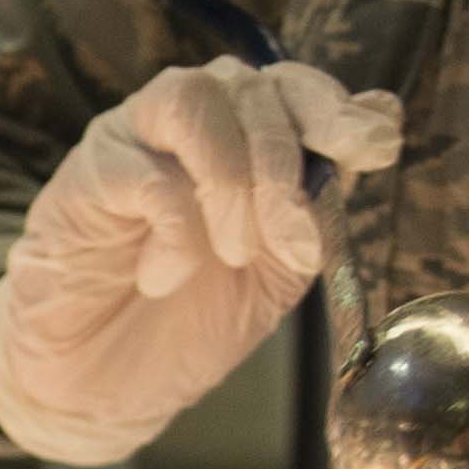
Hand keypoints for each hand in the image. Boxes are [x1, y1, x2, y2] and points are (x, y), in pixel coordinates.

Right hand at [0, 61, 402, 462]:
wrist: (105, 384)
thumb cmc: (191, 320)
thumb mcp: (279, 267)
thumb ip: (321, 199)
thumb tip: (383, 116)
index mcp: (239, 137)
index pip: (292, 85)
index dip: (337, 105)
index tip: (374, 146)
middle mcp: (186, 122)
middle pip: (249, 84)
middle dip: (284, 164)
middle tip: (291, 244)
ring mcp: (131, 139)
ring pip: (193, 99)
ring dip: (231, 181)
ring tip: (232, 254)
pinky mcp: (85, 176)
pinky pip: (146, 174)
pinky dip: (176, 233)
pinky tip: (163, 277)